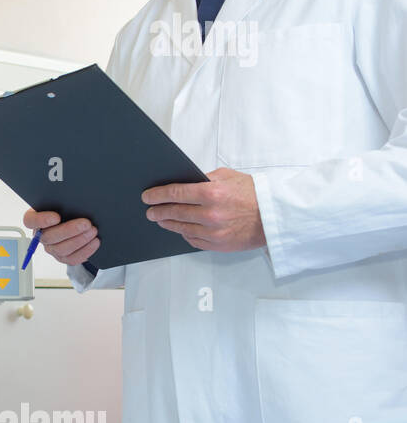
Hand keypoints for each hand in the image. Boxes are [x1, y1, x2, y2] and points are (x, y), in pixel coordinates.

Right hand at [23, 208, 99, 264]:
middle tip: (86, 223)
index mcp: (36, 219)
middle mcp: (41, 236)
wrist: (77, 220)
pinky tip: (95, 241)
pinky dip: (86, 250)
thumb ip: (62, 200)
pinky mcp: (63, 257)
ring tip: (93, 231)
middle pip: (48, 237)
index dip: (41, 220)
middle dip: (69, 230)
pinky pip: (72, 258)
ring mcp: (51, 248)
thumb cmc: (67, 209)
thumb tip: (74, 202)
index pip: (30, 221)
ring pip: (61, 249)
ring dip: (80, 240)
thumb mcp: (62, 202)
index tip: (56, 217)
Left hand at [141, 167, 265, 251]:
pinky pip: (193, 240)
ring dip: (168, 223)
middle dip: (158, 211)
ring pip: (181, 228)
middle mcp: (210, 214)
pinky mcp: (218, 245)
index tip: (148, 197)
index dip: (157, 195)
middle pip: (174, 212)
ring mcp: (214, 232)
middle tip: (150, 210)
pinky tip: (181, 229)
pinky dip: (185, 234)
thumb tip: (183, 183)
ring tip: (161, 219)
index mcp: (212, 193)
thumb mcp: (229, 177)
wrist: (275, 216)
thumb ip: (204, 180)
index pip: (175, 193)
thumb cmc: (254, 194)